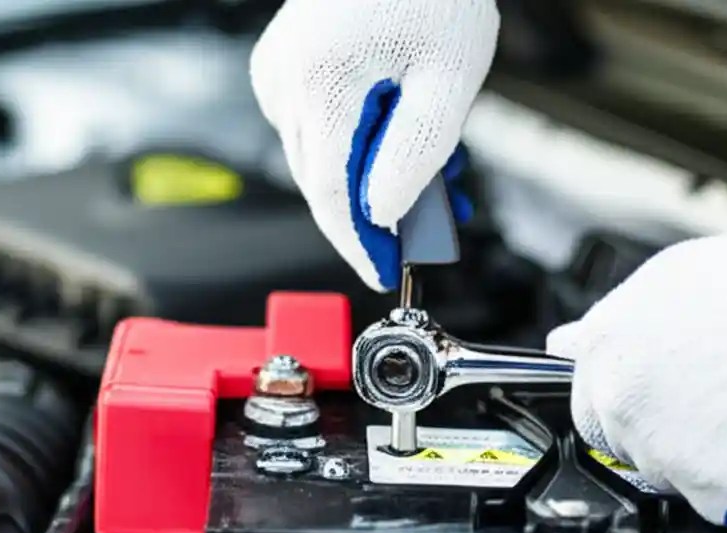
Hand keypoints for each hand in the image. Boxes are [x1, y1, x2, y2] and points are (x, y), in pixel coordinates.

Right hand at [250, 0, 497, 290]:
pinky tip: (398, 134)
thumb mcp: (449, 79)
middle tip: (439, 219)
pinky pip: (315, 127)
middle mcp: (285, 81)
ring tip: (441, 174)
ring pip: (320, 156)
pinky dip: (356, 144)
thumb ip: (416, 154)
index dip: (359, 243)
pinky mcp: (281, 66)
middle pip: (323, 180)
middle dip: (378, 211)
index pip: (330, 195)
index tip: (386, 271)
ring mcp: (277, 72)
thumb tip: (382, 216)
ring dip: (373, 177)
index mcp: (322, 84)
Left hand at [546, 173, 726, 524]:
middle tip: (715, 411)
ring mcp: (664, 450)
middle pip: (630, 452)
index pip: (591, 414)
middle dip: (666, 439)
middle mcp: (622, 406)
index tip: (661, 409)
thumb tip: (564, 344)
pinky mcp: (714, 485)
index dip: (630, 414)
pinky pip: (721, 507)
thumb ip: (606, 330)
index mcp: (601, 356)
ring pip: (674, 480)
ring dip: (705, 463)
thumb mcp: (658, 285)